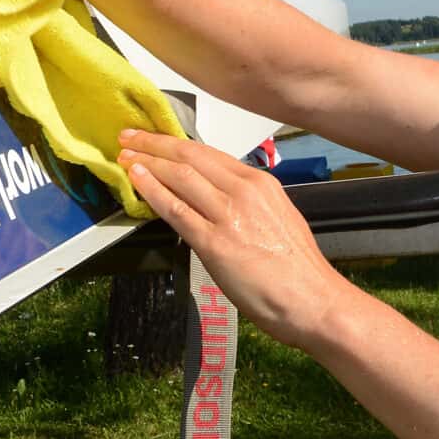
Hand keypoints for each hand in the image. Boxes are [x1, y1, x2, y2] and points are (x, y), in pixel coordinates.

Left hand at [117, 129, 356, 350]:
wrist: (312, 300)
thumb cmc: (297, 269)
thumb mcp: (277, 219)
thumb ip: (248, 205)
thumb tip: (219, 202)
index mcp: (260, 183)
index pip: (209, 154)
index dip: (176, 143)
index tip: (154, 138)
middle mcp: (244, 191)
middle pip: (189, 157)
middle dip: (154, 144)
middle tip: (129, 137)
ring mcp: (229, 215)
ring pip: (180, 176)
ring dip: (147, 163)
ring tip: (125, 157)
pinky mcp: (215, 242)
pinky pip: (176, 209)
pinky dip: (152, 191)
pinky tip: (137, 182)